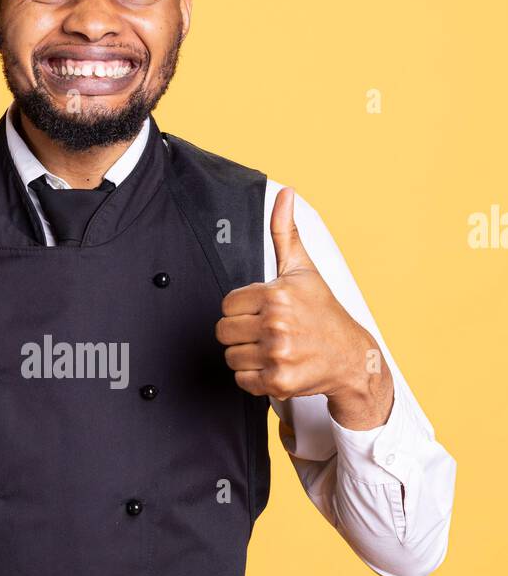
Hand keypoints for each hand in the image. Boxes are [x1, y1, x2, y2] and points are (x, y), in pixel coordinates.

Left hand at [214, 187, 393, 428]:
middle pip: (224, 332)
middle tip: (266, 332)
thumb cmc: (323, 313)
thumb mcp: (304, 270)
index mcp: (276, 294)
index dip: (241, 309)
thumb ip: (285, 232)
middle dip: (241, 333)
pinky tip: (276, 366)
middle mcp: (277, 324)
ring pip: (231, 357)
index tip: (261, 312)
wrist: (351, 357)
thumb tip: (285, 194)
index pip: (227, 305)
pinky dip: (255, 378)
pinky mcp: (279, 381)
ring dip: (247, 357)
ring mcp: (278, 354)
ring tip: (273, 349)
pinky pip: (242, 381)